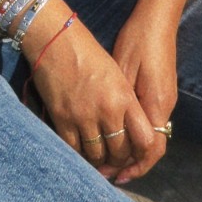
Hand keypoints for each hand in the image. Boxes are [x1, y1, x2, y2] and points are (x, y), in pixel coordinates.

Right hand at [29, 16, 153, 180]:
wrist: (56, 41)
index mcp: (125, 97)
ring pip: (96, 155)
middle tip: (113, 161)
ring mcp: (84, 116)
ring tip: (97, 158)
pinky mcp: (62, 119)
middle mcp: (108, 110)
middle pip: (120, 151)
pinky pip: (74, 148)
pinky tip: (79, 151)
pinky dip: (78, 154)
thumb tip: (129, 128)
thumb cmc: (88, 53)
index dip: (142, 152)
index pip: (144, 139)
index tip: (136, 154)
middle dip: (118, 160)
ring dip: (98, 160)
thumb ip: (126, 102)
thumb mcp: (117, 74)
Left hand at [108, 0, 178, 183]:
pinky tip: (117, 132)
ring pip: (150, 135)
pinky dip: (134, 133)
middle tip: (104, 170)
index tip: (115, 176)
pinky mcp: (161, 91)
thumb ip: (122, 103)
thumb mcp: (123, 73)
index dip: (135, 167)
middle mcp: (165, 106)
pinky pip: (149, 121)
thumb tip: (110, 132)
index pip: (152, 150)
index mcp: (156, 104)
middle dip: (130, 162)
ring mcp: (165, 98)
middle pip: (152, 147)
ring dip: (131, 148)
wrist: (157, 18)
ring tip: (107, 157)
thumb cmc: (138, 41)